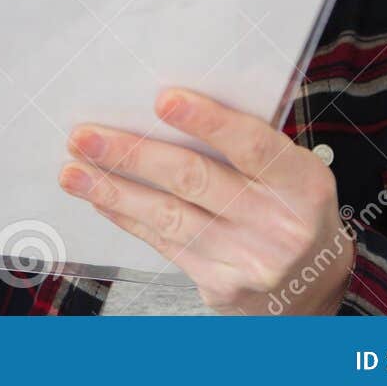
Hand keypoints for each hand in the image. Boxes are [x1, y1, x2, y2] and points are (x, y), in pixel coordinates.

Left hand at [59, 88, 353, 314]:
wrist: (313, 285)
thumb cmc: (291, 208)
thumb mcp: (292, 173)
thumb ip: (247, 143)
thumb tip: (164, 107)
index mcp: (304, 185)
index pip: (253, 146)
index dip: (208, 121)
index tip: (163, 99)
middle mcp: (279, 226)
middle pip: (195, 180)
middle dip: (132, 154)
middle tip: (85, 136)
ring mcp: (249, 261)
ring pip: (168, 217)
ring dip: (113, 190)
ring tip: (73, 171)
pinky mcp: (221, 286)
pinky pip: (164, 244)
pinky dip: (127, 217)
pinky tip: (100, 199)